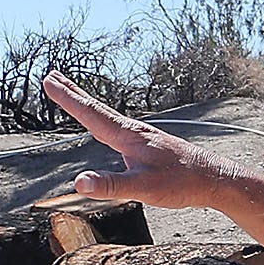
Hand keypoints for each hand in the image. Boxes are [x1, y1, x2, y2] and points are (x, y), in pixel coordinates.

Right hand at [42, 72, 233, 211]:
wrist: (214, 178)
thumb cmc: (182, 183)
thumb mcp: (144, 188)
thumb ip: (111, 186)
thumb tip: (79, 182)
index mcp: (129, 136)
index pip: (92, 114)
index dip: (68, 98)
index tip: (49, 81)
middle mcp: (133, 132)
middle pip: (97, 109)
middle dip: (73, 93)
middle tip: (52, 76)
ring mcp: (141, 138)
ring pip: (107, 117)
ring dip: (86, 105)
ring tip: (72, 95)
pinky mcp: (148, 147)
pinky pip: (117, 128)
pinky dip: (102, 121)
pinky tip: (105, 129)